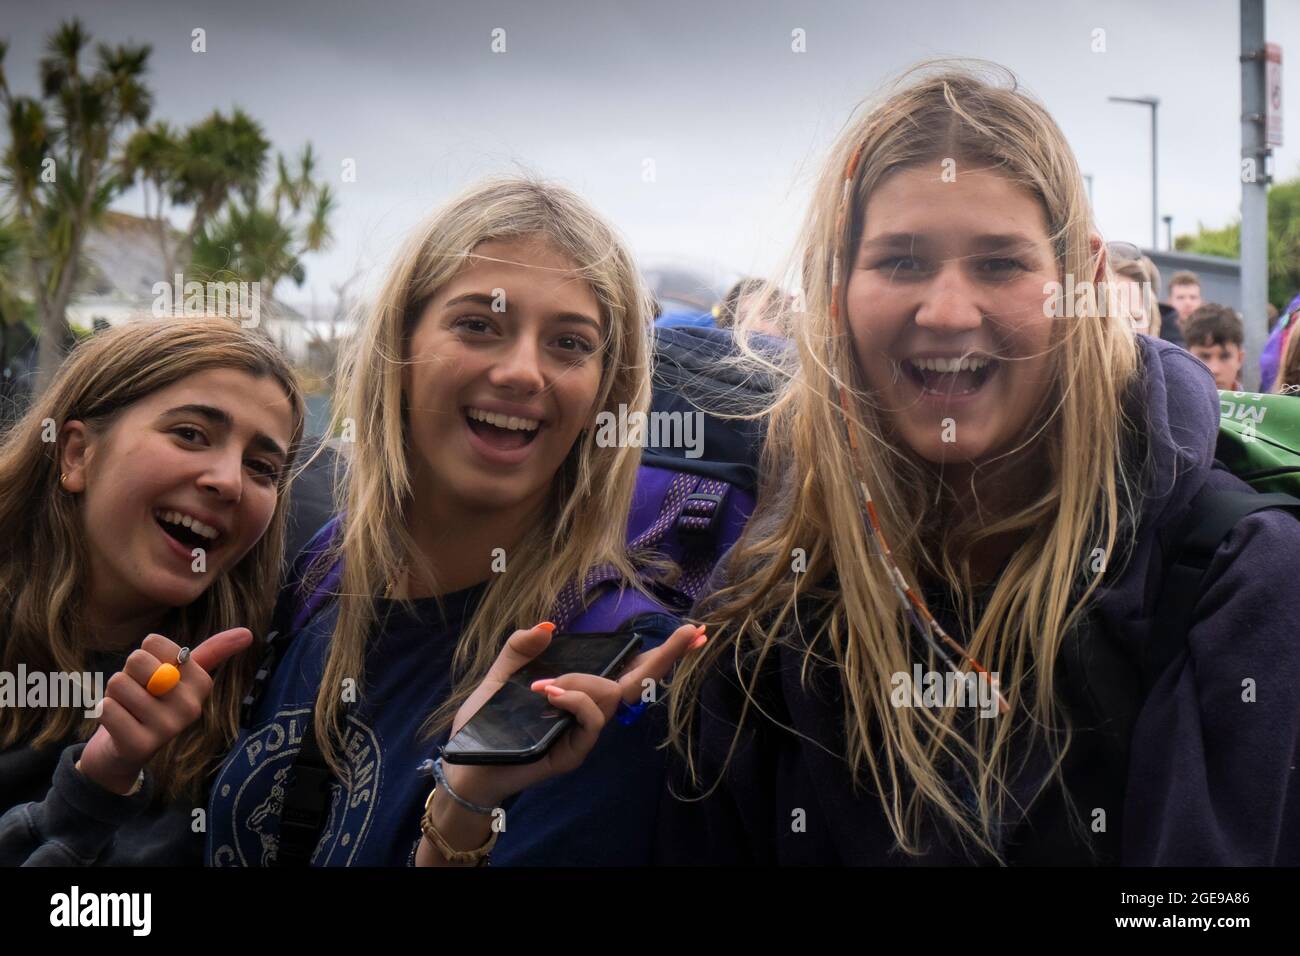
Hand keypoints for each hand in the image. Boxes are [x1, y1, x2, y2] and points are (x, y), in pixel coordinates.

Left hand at [77, 628, 253, 794]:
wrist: (125, 752)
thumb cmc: (152, 702)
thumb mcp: (181, 677)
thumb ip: (212, 652)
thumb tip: (249, 632)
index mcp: (202, 683)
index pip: (153, 642)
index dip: (144, 655)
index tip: (152, 676)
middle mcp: (191, 707)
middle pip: (137, 660)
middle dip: (127, 674)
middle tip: (137, 694)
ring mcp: (168, 728)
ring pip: (119, 683)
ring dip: (114, 695)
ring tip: (127, 710)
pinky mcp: (141, 745)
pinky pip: (108, 708)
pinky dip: (104, 712)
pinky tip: (117, 724)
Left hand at [442, 621, 705, 806]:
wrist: (466, 763)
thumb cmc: (487, 723)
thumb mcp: (500, 676)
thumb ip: (521, 649)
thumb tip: (548, 624)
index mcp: (579, 690)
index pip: (626, 669)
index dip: (659, 652)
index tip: (693, 631)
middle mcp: (589, 712)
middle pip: (638, 682)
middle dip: (667, 656)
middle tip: (692, 633)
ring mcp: (584, 734)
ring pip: (610, 698)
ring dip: (582, 682)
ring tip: (545, 686)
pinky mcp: (574, 753)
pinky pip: (591, 720)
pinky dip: (574, 699)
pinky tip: (550, 692)